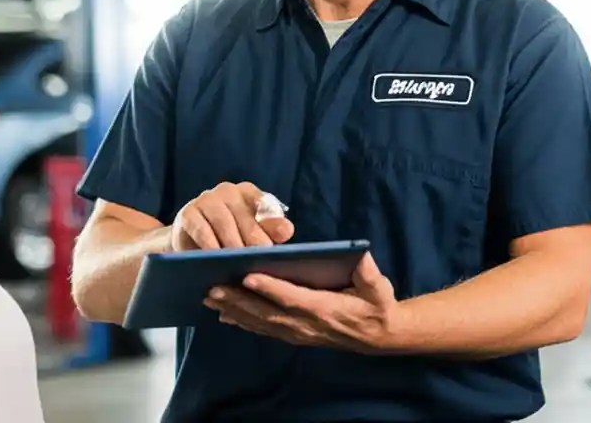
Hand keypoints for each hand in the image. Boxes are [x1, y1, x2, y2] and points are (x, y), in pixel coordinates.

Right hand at [171, 181, 294, 250]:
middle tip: (259, 261)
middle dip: (253, 240)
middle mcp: (228, 191)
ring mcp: (206, 200)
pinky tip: (216, 261)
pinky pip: (201, 230)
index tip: (278, 239)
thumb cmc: (231, 239)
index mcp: (249, 193)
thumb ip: (272, 230)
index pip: (264, 203)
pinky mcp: (188, 214)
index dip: (272, 221)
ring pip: (224, 222)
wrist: (191, 243)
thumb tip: (287, 231)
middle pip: (245, 216)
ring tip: (240, 264)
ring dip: (232, 244)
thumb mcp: (254, 234)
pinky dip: (210, 246)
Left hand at [205, 253, 402, 354]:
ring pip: (262, 323)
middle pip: (268, 313)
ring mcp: (300, 333)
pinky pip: (265, 329)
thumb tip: (360, 254)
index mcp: (326, 309)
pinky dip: (244, 322)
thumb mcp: (379, 287)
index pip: (293, 298)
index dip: (270, 288)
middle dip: (238, 300)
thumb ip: (368, 273)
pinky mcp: (295, 336)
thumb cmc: (378, 305)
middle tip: (212, 288)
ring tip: (210, 298)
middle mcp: (308, 325)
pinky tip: (225, 314)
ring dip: (235, 311)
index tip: (248, 277)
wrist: (380, 335)